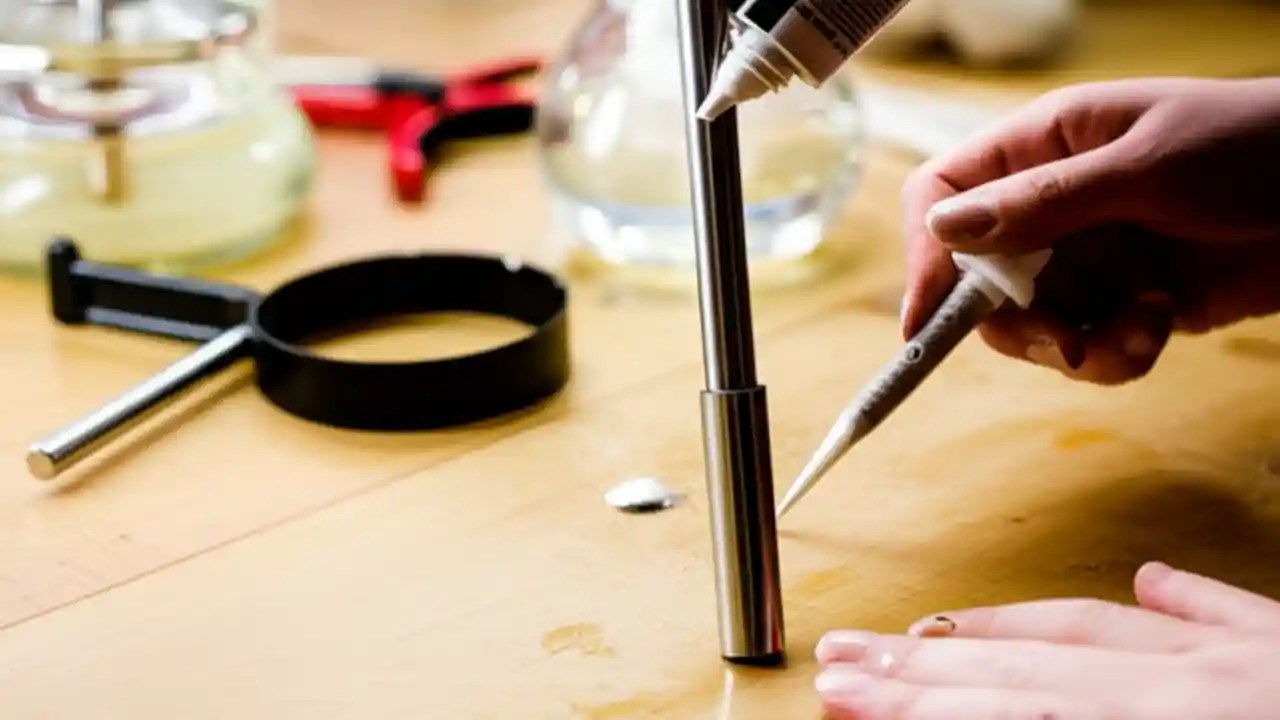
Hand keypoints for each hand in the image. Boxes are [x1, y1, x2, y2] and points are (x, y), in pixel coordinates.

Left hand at [814, 561, 1279, 717]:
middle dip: (921, 667)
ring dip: (927, 709)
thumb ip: (1224, 613)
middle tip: (835, 662)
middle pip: (1022, 671)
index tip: (915, 631)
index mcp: (1202, 664)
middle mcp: (1171, 694)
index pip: (1069, 633)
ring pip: (1023, 713)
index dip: (985, 630)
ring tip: (846, 699)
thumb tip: (1160, 577)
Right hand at [900, 77, 1279, 384]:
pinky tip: (1162, 327)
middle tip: (1062, 341)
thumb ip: (1043, 202)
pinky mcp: (1129, 302)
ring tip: (1139, 332)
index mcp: (1045, 147)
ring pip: (1034, 325)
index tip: (928, 313)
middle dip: (1016, 322)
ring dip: (1077, 346)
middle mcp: (1055, 205)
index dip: (927, 252)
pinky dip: (1116, 354)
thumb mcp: (1147, 167)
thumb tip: (945, 229)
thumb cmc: (1255, 147)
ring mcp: (1093, 256)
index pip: (946, 196)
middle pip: (981, 280)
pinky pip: (1089, 347)